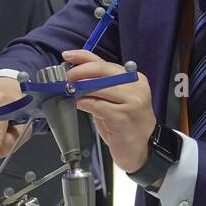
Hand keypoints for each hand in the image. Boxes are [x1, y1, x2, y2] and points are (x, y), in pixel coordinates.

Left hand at [62, 50, 156, 173]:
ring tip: (71, 93)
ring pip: (98, 87)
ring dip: (80, 89)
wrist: (139, 149)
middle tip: (66, 78)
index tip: (68, 55)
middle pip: (101, 71)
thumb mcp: (114, 99)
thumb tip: (76, 74)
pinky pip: (97, 105)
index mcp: (134, 78)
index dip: (83, 57)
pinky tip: (80, 104)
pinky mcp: (123, 116)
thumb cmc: (125, 124)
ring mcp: (131, 101)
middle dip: (79, 72)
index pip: (105, 62)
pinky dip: (85, 103)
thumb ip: (100, 85)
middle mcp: (135, 87)